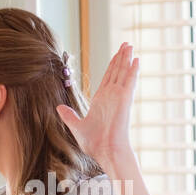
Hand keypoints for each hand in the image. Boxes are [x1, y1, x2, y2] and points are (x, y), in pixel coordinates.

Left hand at [57, 42, 137, 169]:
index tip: (116, 54)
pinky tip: (136, 60)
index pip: (108, 78)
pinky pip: (130, 82)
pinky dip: (133, 71)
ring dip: (127, 59)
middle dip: (121, 57)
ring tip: (130, 45)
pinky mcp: (125, 100)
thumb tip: (58, 107)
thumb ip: (69, 115)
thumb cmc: (94, 143)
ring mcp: (119, 97)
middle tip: (126, 44)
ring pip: (124, 73)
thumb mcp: (76, 126)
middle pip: (117, 71)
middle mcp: (111, 96)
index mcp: (101, 100)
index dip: (112, 65)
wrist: (104, 150)